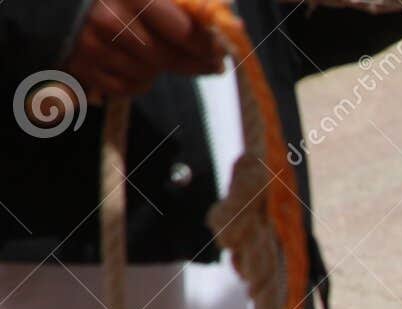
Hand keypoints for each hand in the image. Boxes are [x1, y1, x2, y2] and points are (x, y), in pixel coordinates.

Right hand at [65, 0, 224, 98]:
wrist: (52, 1)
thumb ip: (184, 1)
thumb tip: (230, 16)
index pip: (183, 30)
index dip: (209, 45)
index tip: (225, 52)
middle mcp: (110, 22)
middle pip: (168, 58)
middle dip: (196, 63)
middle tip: (214, 64)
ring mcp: (93, 47)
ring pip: (149, 75)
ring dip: (161, 68)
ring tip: (158, 53)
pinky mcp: (82, 68)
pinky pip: (127, 88)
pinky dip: (138, 80)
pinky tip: (136, 64)